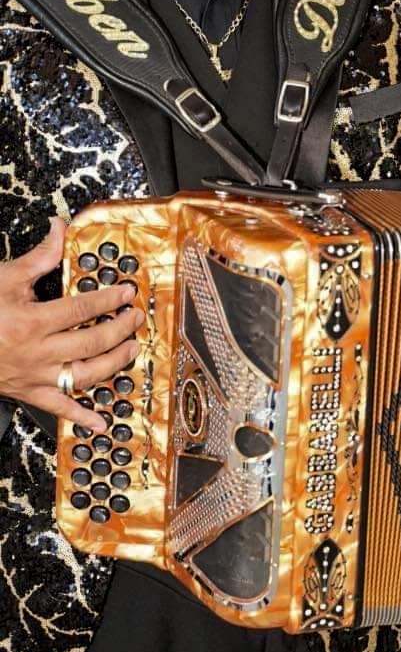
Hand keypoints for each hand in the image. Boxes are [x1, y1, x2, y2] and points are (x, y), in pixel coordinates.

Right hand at [0, 218, 144, 432]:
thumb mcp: (6, 279)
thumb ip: (39, 257)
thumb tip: (60, 228)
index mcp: (32, 322)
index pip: (82, 309)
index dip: (109, 300)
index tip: (128, 293)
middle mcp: (37, 352)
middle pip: (91, 342)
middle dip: (120, 329)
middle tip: (136, 318)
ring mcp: (34, 376)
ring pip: (83, 375)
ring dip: (113, 364)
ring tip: (131, 349)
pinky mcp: (28, 393)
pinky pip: (59, 409)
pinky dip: (81, 418)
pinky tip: (101, 422)